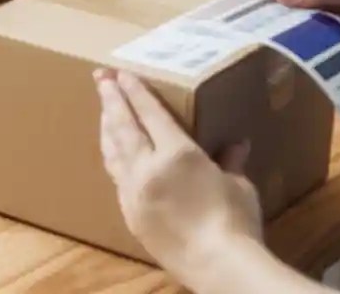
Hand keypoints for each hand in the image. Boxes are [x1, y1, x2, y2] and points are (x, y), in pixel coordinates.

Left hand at [95, 69, 262, 290]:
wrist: (217, 264)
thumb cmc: (235, 221)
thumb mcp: (239, 185)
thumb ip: (230, 160)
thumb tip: (236, 143)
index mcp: (177, 153)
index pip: (149, 113)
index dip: (135, 91)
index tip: (121, 74)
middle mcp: (148, 167)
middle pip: (123, 126)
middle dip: (111, 99)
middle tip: (100, 79)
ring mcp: (133, 191)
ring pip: (113, 150)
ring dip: (107, 127)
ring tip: (104, 110)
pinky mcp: (129, 212)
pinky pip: (117, 177)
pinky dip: (113, 158)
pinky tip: (113, 153)